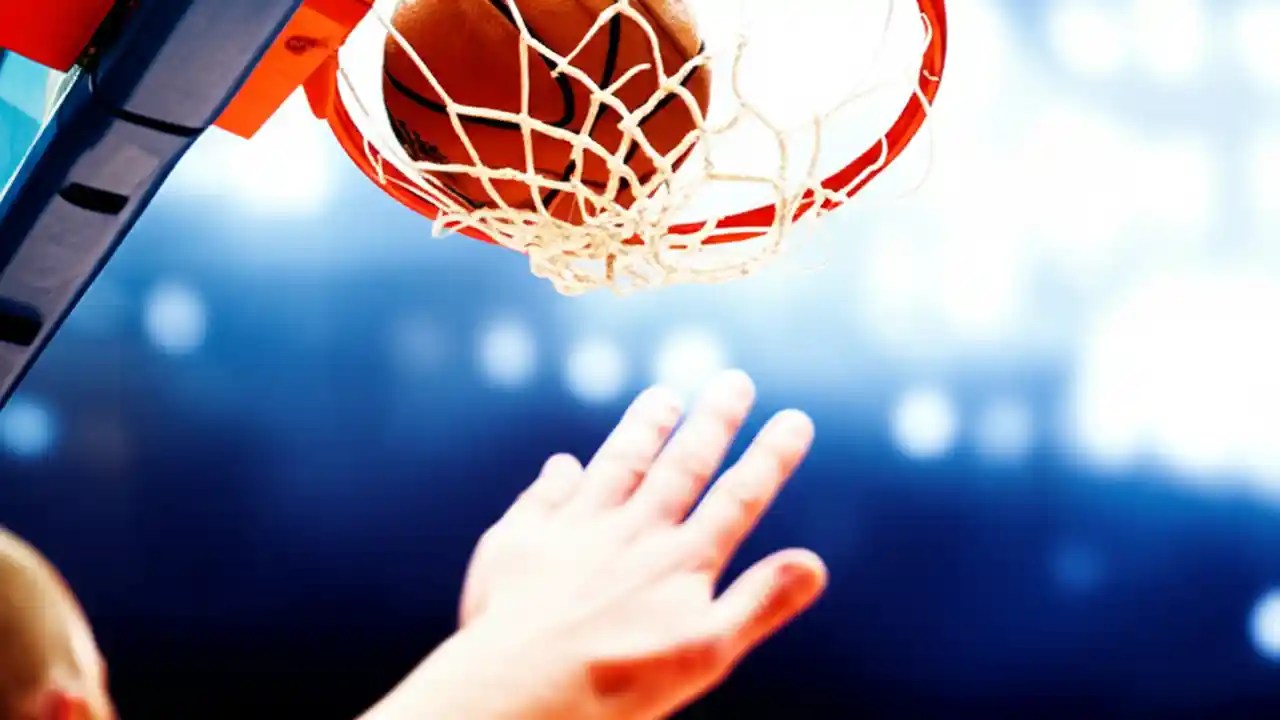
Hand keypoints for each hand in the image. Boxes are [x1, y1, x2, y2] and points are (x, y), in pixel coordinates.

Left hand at [364, 370, 825, 719]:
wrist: (519, 689)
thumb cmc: (618, 684)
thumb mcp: (705, 655)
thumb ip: (759, 603)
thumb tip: (816, 562)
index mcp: (682, 561)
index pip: (739, 498)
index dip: (770, 457)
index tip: (795, 419)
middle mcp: (633, 533)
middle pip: (682, 466)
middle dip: (713, 422)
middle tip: (735, 381)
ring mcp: (575, 530)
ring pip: (618, 464)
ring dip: (644, 429)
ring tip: (663, 397)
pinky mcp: (521, 540)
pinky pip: (545, 497)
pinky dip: (558, 478)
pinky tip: (563, 463)